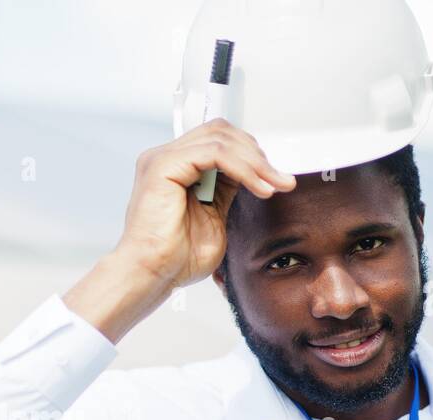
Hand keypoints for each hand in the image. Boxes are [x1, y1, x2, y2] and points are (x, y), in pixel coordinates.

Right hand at [114, 117, 294, 293]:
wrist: (152, 275)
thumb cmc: (174, 259)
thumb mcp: (214, 217)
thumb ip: (226, 191)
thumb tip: (250, 174)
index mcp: (175, 168)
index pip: (218, 140)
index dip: (250, 154)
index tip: (274, 178)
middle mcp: (166, 158)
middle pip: (221, 132)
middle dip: (256, 154)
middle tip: (279, 180)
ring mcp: (162, 159)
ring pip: (221, 139)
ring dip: (255, 162)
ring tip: (273, 184)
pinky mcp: (163, 166)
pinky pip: (214, 153)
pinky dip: (242, 167)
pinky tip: (257, 185)